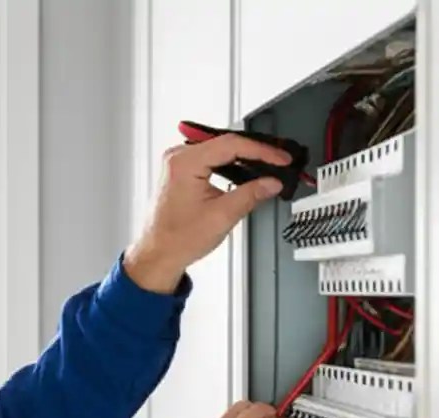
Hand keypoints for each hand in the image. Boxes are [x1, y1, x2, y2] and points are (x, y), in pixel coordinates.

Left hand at [124, 135, 290, 292]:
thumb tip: (271, 183)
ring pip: (219, 149)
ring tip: (266, 165)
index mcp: (184, 163)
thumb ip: (251, 195)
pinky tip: (245, 170)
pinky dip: (230, 163)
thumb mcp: (222, 216)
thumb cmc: (177, 239)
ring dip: (243, 157)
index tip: (281, 158)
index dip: (262, 151)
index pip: (232, 145)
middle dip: (255, 151)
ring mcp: (177, 164)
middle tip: (279, 160)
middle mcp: (178, 158)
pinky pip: (210, 158)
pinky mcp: (180, 171)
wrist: (158, 254)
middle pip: (225, 143)